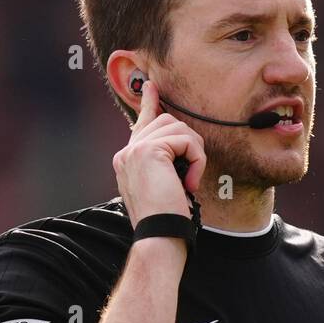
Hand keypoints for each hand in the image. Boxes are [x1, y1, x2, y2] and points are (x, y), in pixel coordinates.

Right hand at [112, 79, 207, 226]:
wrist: (159, 236)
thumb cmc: (166, 221)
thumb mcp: (164, 187)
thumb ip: (165, 165)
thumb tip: (181, 146)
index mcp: (127, 161)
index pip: (140, 124)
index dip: (149, 104)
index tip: (151, 86)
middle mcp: (126, 153)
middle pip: (166, 122)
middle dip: (188, 145)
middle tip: (191, 176)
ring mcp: (134, 150)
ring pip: (178, 128)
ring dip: (193, 154)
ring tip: (189, 182)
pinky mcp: (149, 150)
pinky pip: (185, 140)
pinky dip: (196, 160)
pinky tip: (190, 183)